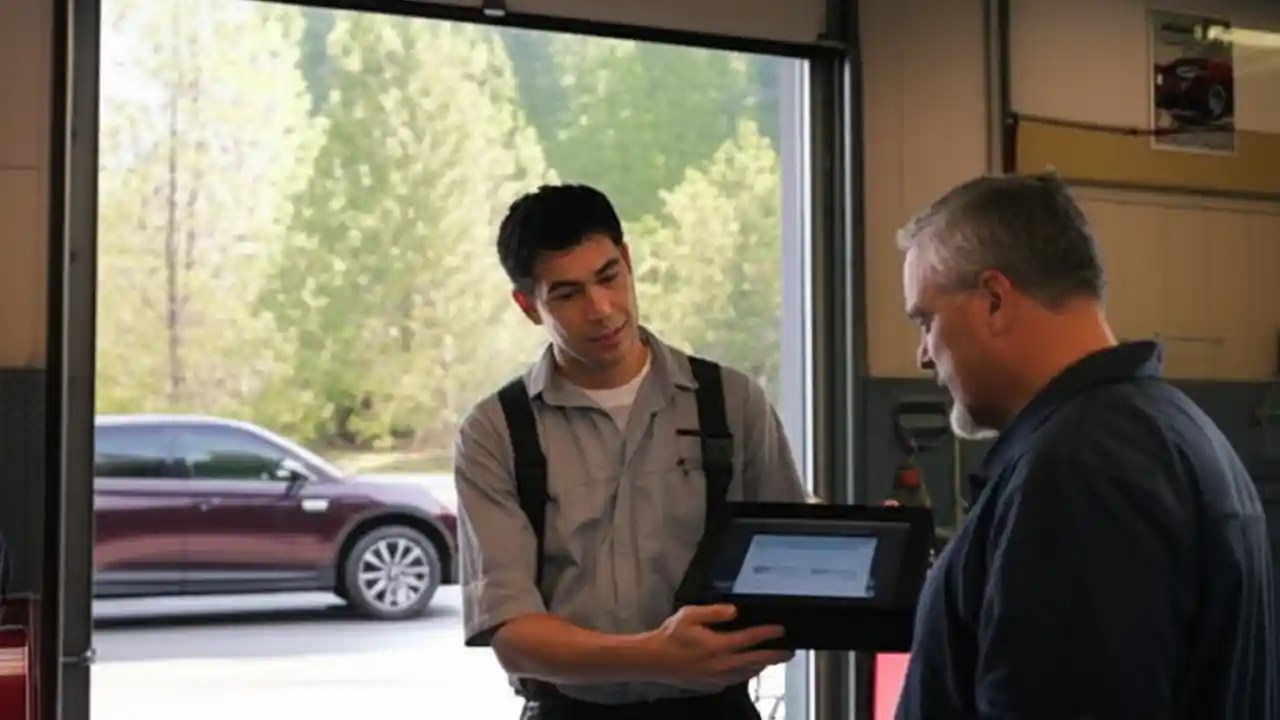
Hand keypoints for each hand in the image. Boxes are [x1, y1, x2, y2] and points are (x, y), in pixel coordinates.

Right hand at [646, 604, 792, 691]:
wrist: (654, 660)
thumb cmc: (670, 636)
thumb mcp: (690, 615)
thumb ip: (714, 612)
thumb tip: (734, 611)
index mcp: (718, 646)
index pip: (750, 639)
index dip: (768, 634)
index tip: (781, 630)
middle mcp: (722, 665)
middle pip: (757, 660)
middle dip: (775, 655)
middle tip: (789, 651)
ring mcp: (718, 677)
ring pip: (748, 673)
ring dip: (762, 665)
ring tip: (772, 658)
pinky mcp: (713, 685)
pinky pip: (736, 680)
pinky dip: (747, 673)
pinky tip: (749, 668)